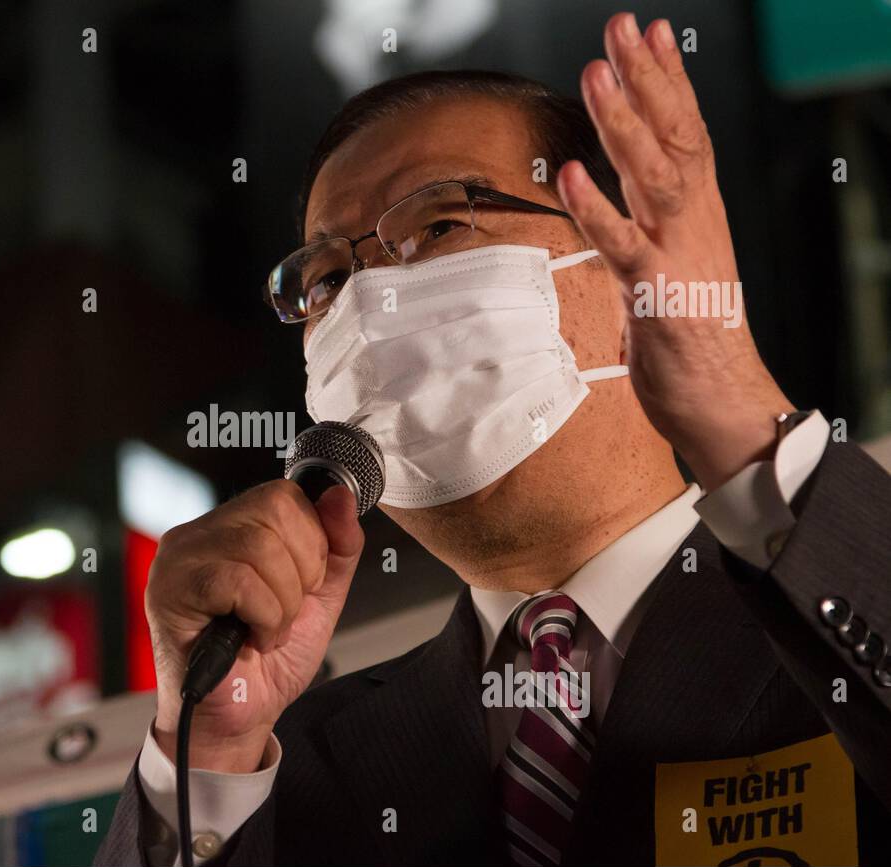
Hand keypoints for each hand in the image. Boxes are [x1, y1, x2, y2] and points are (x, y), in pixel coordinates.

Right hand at [146, 481, 362, 771]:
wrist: (239, 719)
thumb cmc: (267, 663)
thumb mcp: (318, 597)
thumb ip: (337, 545)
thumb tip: (339, 494)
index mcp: (229, 529)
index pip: (283, 494)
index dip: (311, 542)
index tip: (303, 586)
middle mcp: (198, 535)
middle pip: (275, 510)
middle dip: (300, 573)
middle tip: (282, 613)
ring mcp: (179, 559)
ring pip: (259, 545)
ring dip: (281, 603)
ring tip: (264, 629)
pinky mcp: (170, 589)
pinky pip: (238, 579)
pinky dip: (262, 617)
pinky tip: (249, 639)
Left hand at [557, 12, 793, 491]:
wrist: (722, 401)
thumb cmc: (691, 339)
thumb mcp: (669, 267)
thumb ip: (645, 227)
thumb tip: (617, 198)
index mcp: (697, 213)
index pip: (685, 131)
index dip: (665, 81)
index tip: (646, 34)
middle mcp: (694, 222)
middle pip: (674, 136)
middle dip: (646, 79)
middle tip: (622, 28)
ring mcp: (677, 254)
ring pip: (654, 175)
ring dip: (623, 125)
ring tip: (597, 76)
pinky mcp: (656, 294)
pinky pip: (623, 242)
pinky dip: (597, 207)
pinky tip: (572, 174)